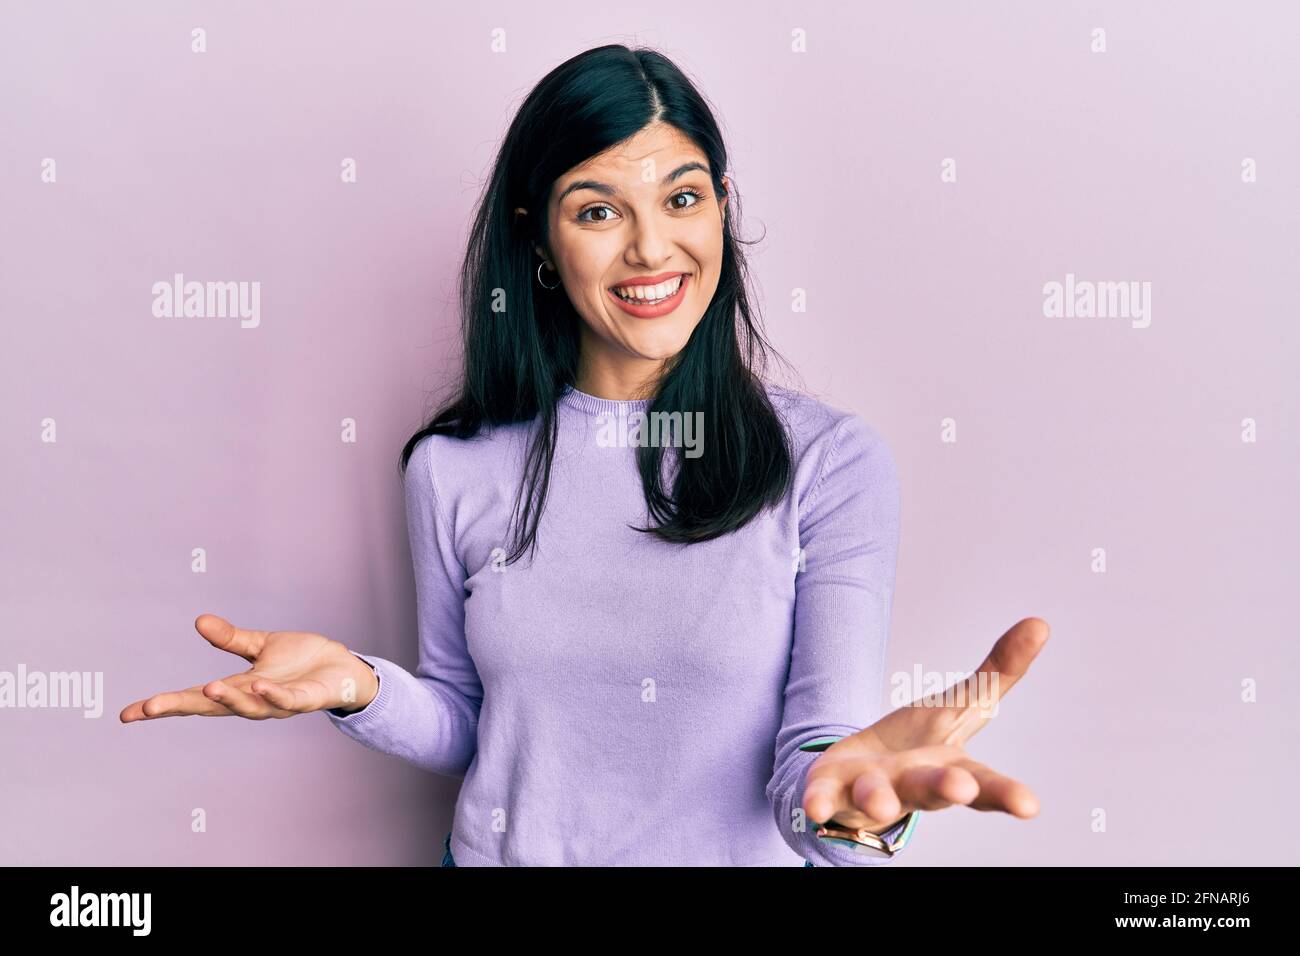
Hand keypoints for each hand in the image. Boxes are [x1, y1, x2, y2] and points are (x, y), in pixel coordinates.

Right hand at [119, 614, 378, 721]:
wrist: (346, 670)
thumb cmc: (303, 662)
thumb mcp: (261, 646)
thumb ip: (231, 639)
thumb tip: (199, 621)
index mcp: (238, 689)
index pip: (194, 699)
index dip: (163, 706)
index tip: (128, 714)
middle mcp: (253, 701)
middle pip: (211, 707)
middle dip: (180, 707)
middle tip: (150, 707)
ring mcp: (279, 704)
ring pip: (248, 708)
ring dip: (228, 699)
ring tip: (206, 688)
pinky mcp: (307, 699)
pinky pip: (287, 700)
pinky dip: (272, 695)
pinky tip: (259, 685)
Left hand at [802, 617, 1048, 835]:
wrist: (860, 778)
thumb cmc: (920, 746)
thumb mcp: (961, 705)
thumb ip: (1000, 671)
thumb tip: (1041, 623)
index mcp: (951, 768)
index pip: (985, 783)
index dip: (1006, 794)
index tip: (1030, 805)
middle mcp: (915, 786)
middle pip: (934, 789)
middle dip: (947, 788)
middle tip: (961, 787)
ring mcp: (874, 791)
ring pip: (880, 797)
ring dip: (880, 799)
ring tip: (881, 804)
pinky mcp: (833, 792)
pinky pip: (825, 799)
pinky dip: (819, 802)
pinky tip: (811, 810)